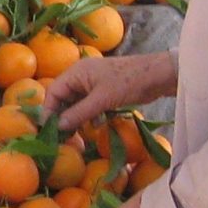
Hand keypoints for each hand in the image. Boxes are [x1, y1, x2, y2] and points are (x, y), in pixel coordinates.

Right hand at [45, 50, 175, 132]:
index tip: (48, 129)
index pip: (54, 91)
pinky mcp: (104, 91)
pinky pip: (89, 104)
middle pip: (63, 97)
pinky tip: (94, 125)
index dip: (49, 110)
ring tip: (75, 134)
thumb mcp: (102, 100)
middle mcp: (81, 76)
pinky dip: (88, 115)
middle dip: (61, 115)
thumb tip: (59, 127)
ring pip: (76, 102)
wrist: (158, 75)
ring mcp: (93, 83)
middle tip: (61, 135)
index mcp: (77, 72)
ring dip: (75, 117)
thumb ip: (79, 113)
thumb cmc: (128, 82)